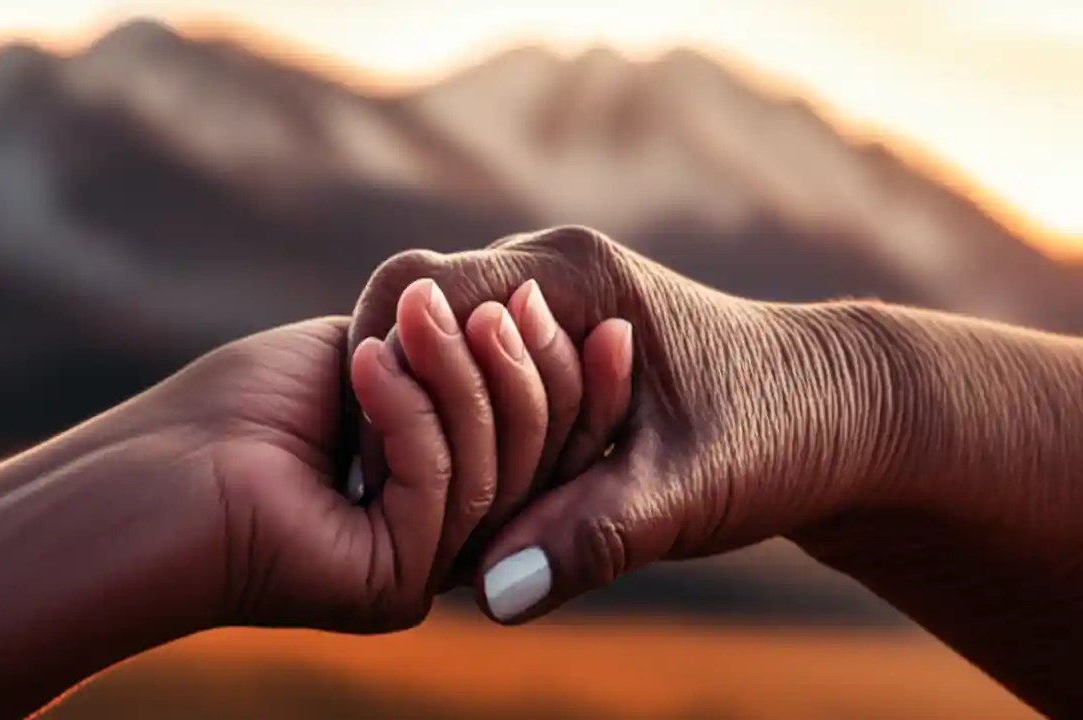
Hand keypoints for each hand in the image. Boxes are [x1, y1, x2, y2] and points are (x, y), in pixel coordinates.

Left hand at [149, 276, 629, 631]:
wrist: (162, 470)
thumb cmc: (247, 406)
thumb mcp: (371, 354)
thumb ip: (443, 354)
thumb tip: (511, 319)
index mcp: (446, 484)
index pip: (539, 436)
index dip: (572, 377)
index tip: (601, 318)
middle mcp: (446, 534)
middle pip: (534, 456)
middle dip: (529, 370)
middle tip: (515, 299)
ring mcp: (424, 564)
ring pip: (495, 467)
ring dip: (462, 378)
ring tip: (418, 312)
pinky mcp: (397, 584)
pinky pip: (441, 487)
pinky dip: (410, 414)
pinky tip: (367, 363)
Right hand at [351, 226, 917, 619]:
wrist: (841, 411)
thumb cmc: (778, 433)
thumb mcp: (687, 491)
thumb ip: (592, 537)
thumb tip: (494, 596)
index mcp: (572, 273)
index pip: (422, 290)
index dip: (382, 372)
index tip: (372, 463)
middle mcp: (547, 270)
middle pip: (418, 317)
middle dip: (396, 402)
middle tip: (387, 491)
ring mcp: (547, 302)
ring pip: (440, 348)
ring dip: (426, 415)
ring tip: (422, 493)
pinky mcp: (552, 340)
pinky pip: (475, 372)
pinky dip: (461, 423)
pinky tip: (465, 484)